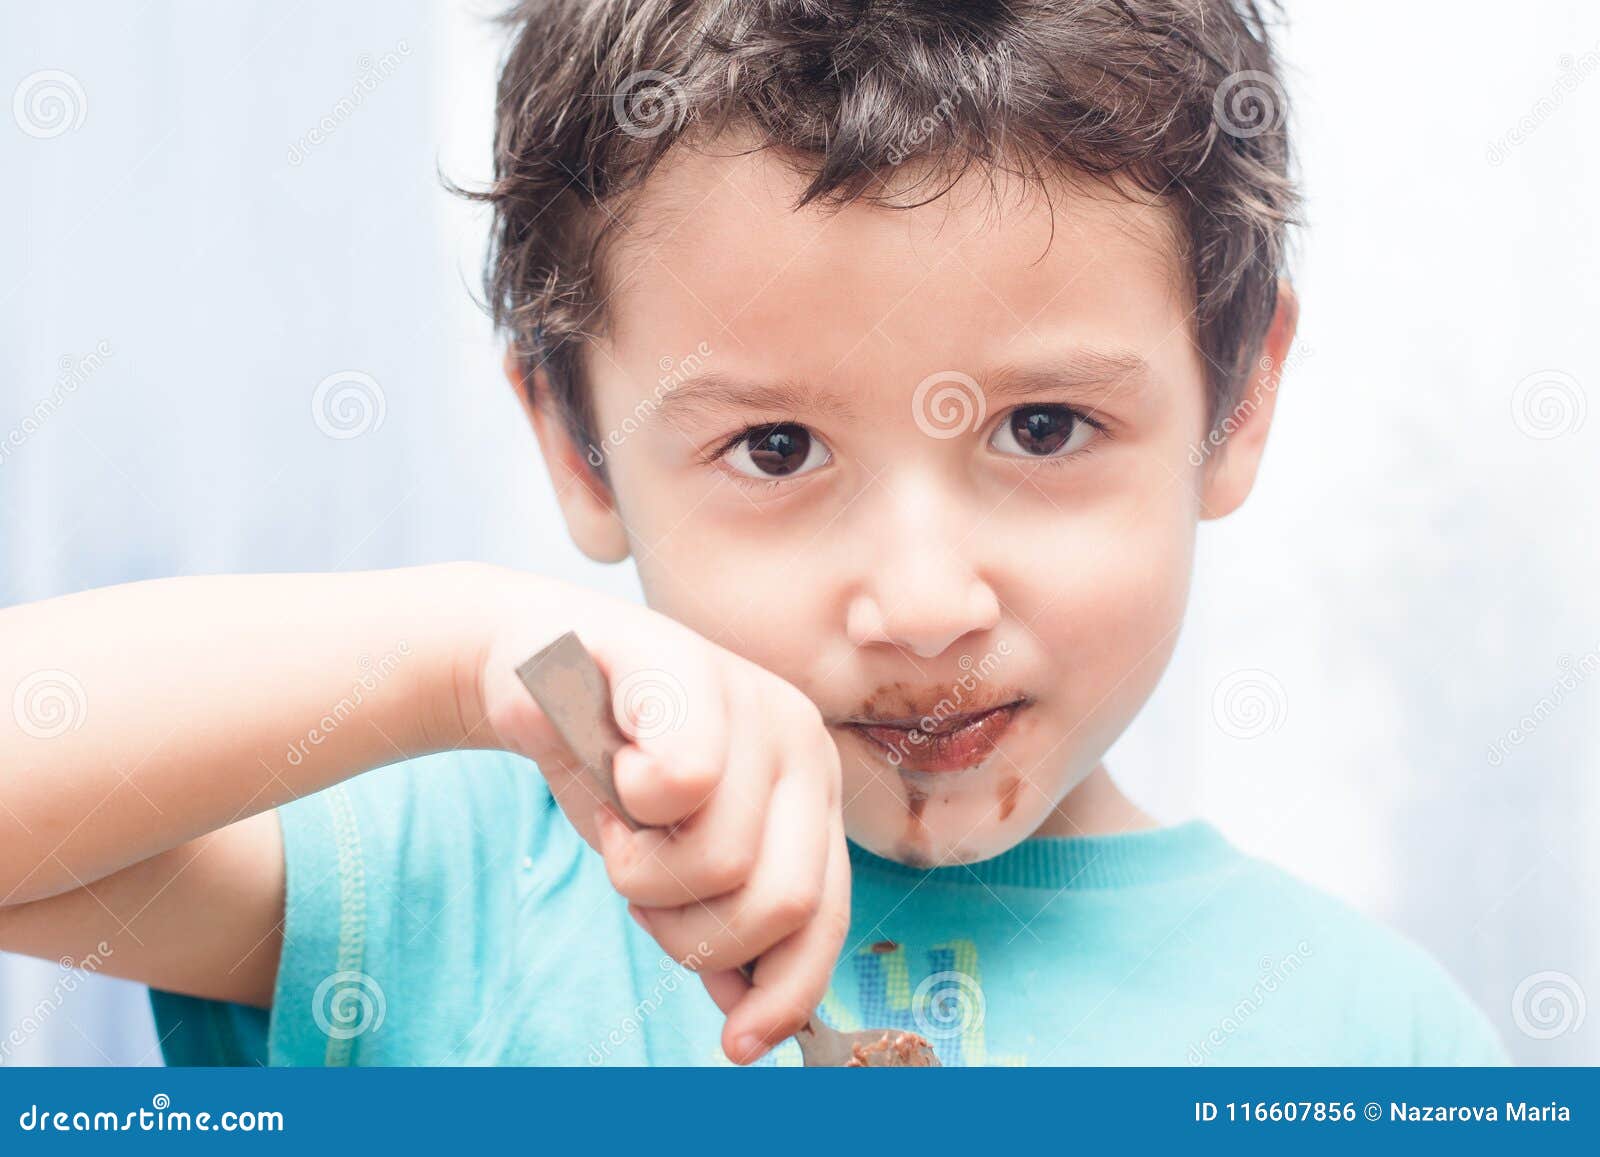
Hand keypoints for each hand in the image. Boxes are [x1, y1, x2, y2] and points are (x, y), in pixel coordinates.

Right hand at [474, 569, 849, 1063]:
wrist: (529, 667)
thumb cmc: (609, 765)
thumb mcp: (673, 859)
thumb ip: (719, 921)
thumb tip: (752, 1022)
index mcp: (810, 792)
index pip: (827, 917)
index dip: (786, 992)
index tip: (737, 1043)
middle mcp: (802, 744)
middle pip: (780, 904)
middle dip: (689, 929)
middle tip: (637, 882)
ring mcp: (754, 701)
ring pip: (721, 862)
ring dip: (641, 871)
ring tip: (619, 822)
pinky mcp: (691, 671)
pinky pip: (680, 784)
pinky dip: (623, 804)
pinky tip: (608, 769)